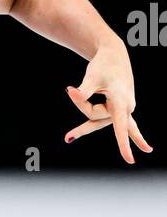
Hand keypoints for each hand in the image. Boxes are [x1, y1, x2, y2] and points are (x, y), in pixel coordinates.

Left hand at [64, 42, 152, 163]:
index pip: (120, 126)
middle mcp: (126, 107)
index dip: (124, 144)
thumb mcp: (92, 75)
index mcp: (121, 100)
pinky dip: (129, 137)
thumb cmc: (103, 64)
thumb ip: (83, 90)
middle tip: (69, 106)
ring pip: (100, 121)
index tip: (130, 161)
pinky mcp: (121, 109)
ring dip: (85, 125)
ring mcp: (125, 109)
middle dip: (82, 112)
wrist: (114, 55)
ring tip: (68, 137)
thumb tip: (71, 92)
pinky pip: (120, 125)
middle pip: (96, 119)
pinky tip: (147, 149)